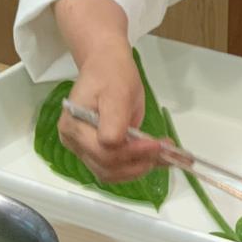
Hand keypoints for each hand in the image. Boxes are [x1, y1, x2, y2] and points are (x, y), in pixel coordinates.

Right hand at [57, 40, 160, 184]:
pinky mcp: (99, 152)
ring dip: (140, 168)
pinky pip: (117, 167)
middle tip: (165, 152)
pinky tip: (158, 158)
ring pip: (112, 173)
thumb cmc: (111, 75)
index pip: (103, 151)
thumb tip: (115, 143)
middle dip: (138, 163)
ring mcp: (85, 150)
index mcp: (74, 126)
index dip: (132, 152)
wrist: (107, 68)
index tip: (157, 144)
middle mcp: (75, 142)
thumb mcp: (116, 91)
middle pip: (107, 167)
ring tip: (166, 157)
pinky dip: (138, 165)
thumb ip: (115, 118)